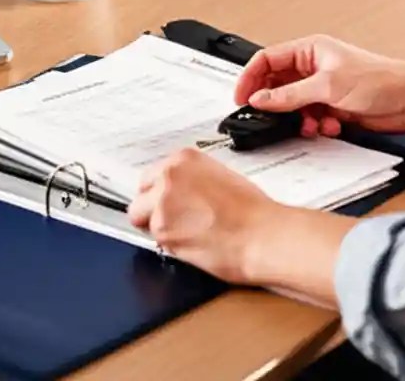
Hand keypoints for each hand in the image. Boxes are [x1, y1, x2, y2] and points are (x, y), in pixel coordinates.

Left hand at [126, 148, 279, 283]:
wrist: (264, 235)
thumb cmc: (254, 213)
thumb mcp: (219, 179)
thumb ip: (190, 182)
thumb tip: (177, 195)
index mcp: (183, 159)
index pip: (150, 176)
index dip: (158, 195)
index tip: (166, 204)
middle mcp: (169, 175)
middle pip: (140, 196)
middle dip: (152, 211)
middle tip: (178, 224)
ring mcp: (163, 200)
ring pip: (142, 219)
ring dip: (161, 229)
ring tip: (191, 235)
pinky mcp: (162, 227)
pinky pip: (154, 240)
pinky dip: (169, 245)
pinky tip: (193, 243)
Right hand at [234, 34, 404, 137]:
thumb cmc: (382, 80)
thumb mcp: (328, 86)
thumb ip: (290, 95)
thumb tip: (260, 99)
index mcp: (310, 50)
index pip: (267, 59)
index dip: (250, 78)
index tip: (242, 97)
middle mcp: (314, 67)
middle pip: (277, 85)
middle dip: (276, 103)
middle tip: (268, 116)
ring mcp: (322, 87)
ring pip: (292, 105)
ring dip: (298, 117)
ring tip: (309, 122)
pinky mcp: (332, 106)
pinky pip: (309, 117)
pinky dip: (314, 125)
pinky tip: (328, 125)